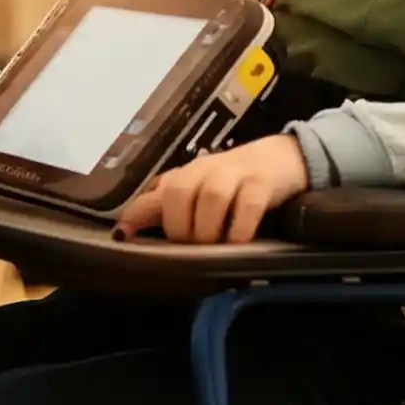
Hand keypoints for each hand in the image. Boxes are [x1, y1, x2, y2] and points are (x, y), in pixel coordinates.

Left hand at [115, 135, 310, 243]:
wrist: (281, 158)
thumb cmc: (230, 182)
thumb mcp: (194, 192)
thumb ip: (160, 209)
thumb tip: (123, 231)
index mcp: (184, 175)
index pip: (154, 194)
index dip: (137, 214)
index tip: (123, 236)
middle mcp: (204, 170)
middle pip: (180, 192)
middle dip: (181, 226)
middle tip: (191, 246)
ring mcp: (235, 174)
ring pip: (212, 196)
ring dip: (209, 227)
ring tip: (214, 245)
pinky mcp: (263, 183)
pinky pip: (248, 204)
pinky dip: (240, 227)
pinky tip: (238, 240)